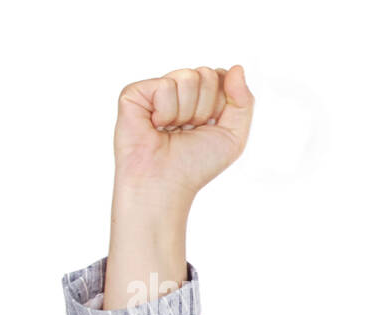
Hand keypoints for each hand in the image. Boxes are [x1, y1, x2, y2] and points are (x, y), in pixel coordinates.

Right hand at [112, 64, 254, 205]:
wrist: (166, 181)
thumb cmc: (196, 164)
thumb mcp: (234, 135)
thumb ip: (243, 101)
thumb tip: (237, 68)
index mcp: (202, 99)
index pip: (222, 78)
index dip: (222, 105)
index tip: (210, 127)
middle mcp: (179, 92)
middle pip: (207, 74)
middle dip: (206, 107)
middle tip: (189, 130)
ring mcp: (156, 90)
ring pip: (188, 77)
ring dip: (187, 112)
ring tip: (172, 129)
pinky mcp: (135, 92)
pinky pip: (166, 86)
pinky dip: (167, 112)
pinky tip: (155, 125)